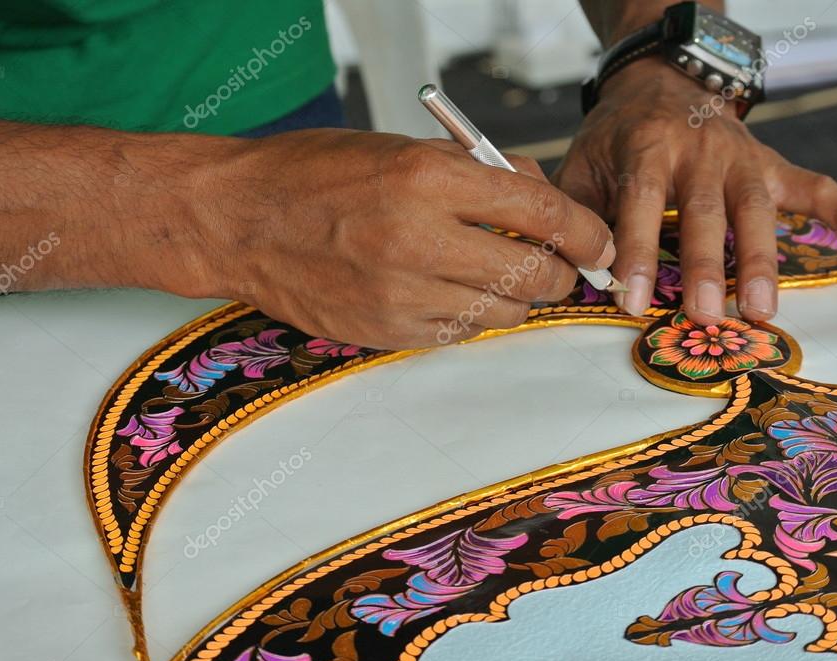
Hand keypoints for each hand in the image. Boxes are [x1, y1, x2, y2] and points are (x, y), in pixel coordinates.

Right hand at [186, 129, 614, 349]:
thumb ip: (479, 173)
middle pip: (530, 273)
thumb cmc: (315, 174)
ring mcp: (399, 294)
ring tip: (496, 277)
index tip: (598, 243)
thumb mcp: (401, 148)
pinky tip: (451, 295)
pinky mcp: (383, 332)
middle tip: (556, 268)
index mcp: (426, 178)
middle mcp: (417, 239)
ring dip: (514, 298)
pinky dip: (470, 318)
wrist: (238, 219)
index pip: (540, 209)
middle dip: (558, 273)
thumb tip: (543, 197)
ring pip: (501, 313)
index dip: (584, 230)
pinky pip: (458, 336)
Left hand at [553, 57, 836, 323]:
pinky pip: (813, 186)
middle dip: (708, 265)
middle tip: (707, 313)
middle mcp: (699, 151)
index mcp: (646, 147)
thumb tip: (569, 270)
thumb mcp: (583, 162)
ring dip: (762, 259)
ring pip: (755, 210)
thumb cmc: (617, 136)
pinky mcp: (770, 164)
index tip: (632, 300)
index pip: (642, 203)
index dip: (638, 252)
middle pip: (706, 212)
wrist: (659, 82)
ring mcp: (740, 158)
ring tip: (765, 308)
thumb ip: (576, 212)